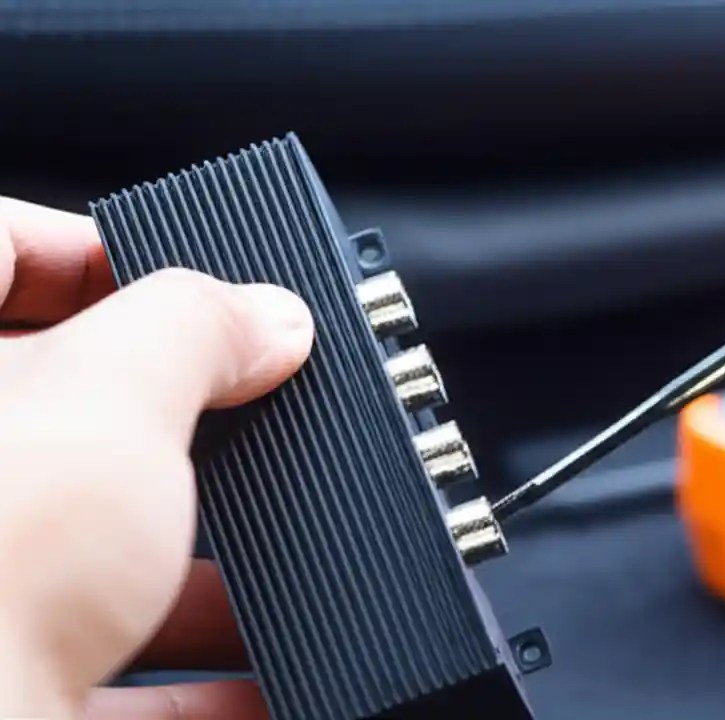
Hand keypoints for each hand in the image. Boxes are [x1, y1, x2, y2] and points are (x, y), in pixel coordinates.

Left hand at [0, 198, 313, 717]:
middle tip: (236, 419)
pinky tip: (254, 681)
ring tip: (267, 565)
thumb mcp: (113, 399)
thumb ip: (195, 329)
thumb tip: (261, 318)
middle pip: (48, 418)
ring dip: (186, 566)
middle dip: (164, 429)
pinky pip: (96, 677)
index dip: (94, 252)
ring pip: (75, 555)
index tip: (188, 290)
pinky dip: (186, 680)